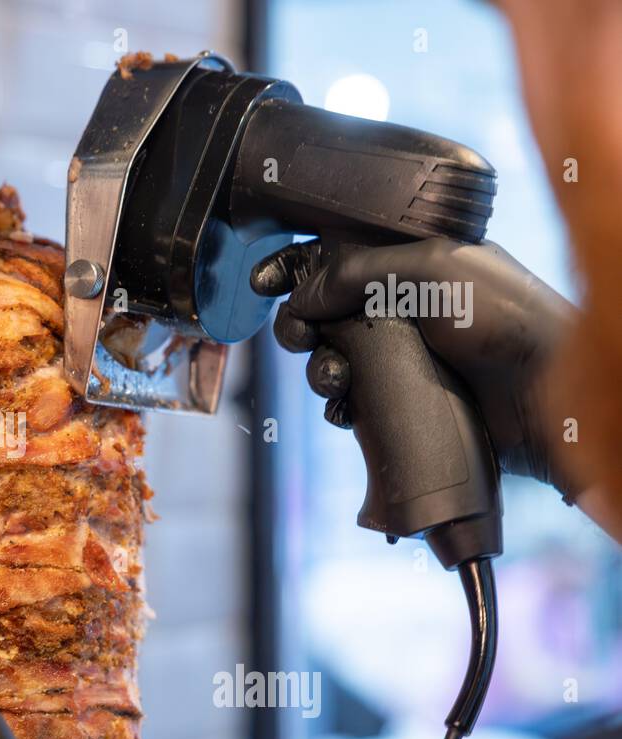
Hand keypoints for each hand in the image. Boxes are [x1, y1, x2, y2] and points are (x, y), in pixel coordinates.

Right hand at [251, 237, 579, 497]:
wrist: (543, 391)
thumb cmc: (503, 318)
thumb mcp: (428, 270)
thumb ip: (356, 272)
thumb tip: (301, 296)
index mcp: (410, 264)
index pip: (339, 257)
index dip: (297, 267)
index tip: (264, 281)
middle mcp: (404, 308)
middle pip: (324, 313)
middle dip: (300, 327)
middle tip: (301, 339)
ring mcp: (405, 356)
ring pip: (334, 360)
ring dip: (319, 372)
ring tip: (336, 382)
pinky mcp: (406, 400)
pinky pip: (354, 402)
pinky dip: (340, 407)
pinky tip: (347, 410)